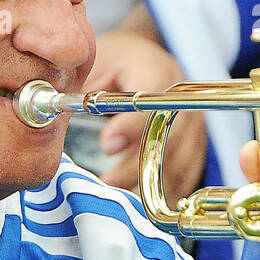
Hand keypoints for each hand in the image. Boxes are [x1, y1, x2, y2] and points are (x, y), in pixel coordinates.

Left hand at [84, 28, 206, 205]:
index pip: (151, 100)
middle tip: (106, 182)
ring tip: (119, 199)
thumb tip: (61, 122)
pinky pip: (187, 173)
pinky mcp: (197, 143)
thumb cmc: (112, 63)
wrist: (145, 57)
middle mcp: (182, 98)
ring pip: (179, 160)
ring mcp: (194, 121)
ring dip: (149, 183)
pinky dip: (165, 191)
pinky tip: (141, 202)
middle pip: (167, 137)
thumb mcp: (94, 66)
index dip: (131, 126)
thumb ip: (84, 93)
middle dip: (136, 164)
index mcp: (155, 70)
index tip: (106, 144)